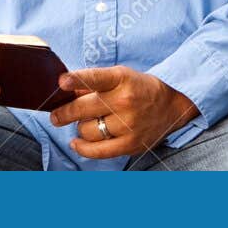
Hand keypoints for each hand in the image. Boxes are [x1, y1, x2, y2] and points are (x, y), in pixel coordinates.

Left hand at [49, 66, 197, 158]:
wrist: (172, 106)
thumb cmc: (139, 89)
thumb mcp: (120, 76)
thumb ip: (93, 83)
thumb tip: (65, 93)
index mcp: (122, 79)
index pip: (95, 78)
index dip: (76, 80)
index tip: (61, 82)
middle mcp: (125, 101)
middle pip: (83, 109)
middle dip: (63, 113)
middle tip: (55, 116)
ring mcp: (128, 124)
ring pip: (86, 130)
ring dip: (80, 128)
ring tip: (86, 123)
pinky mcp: (131, 144)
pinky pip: (98, 151)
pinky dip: (83, 148)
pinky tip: (76, 142)